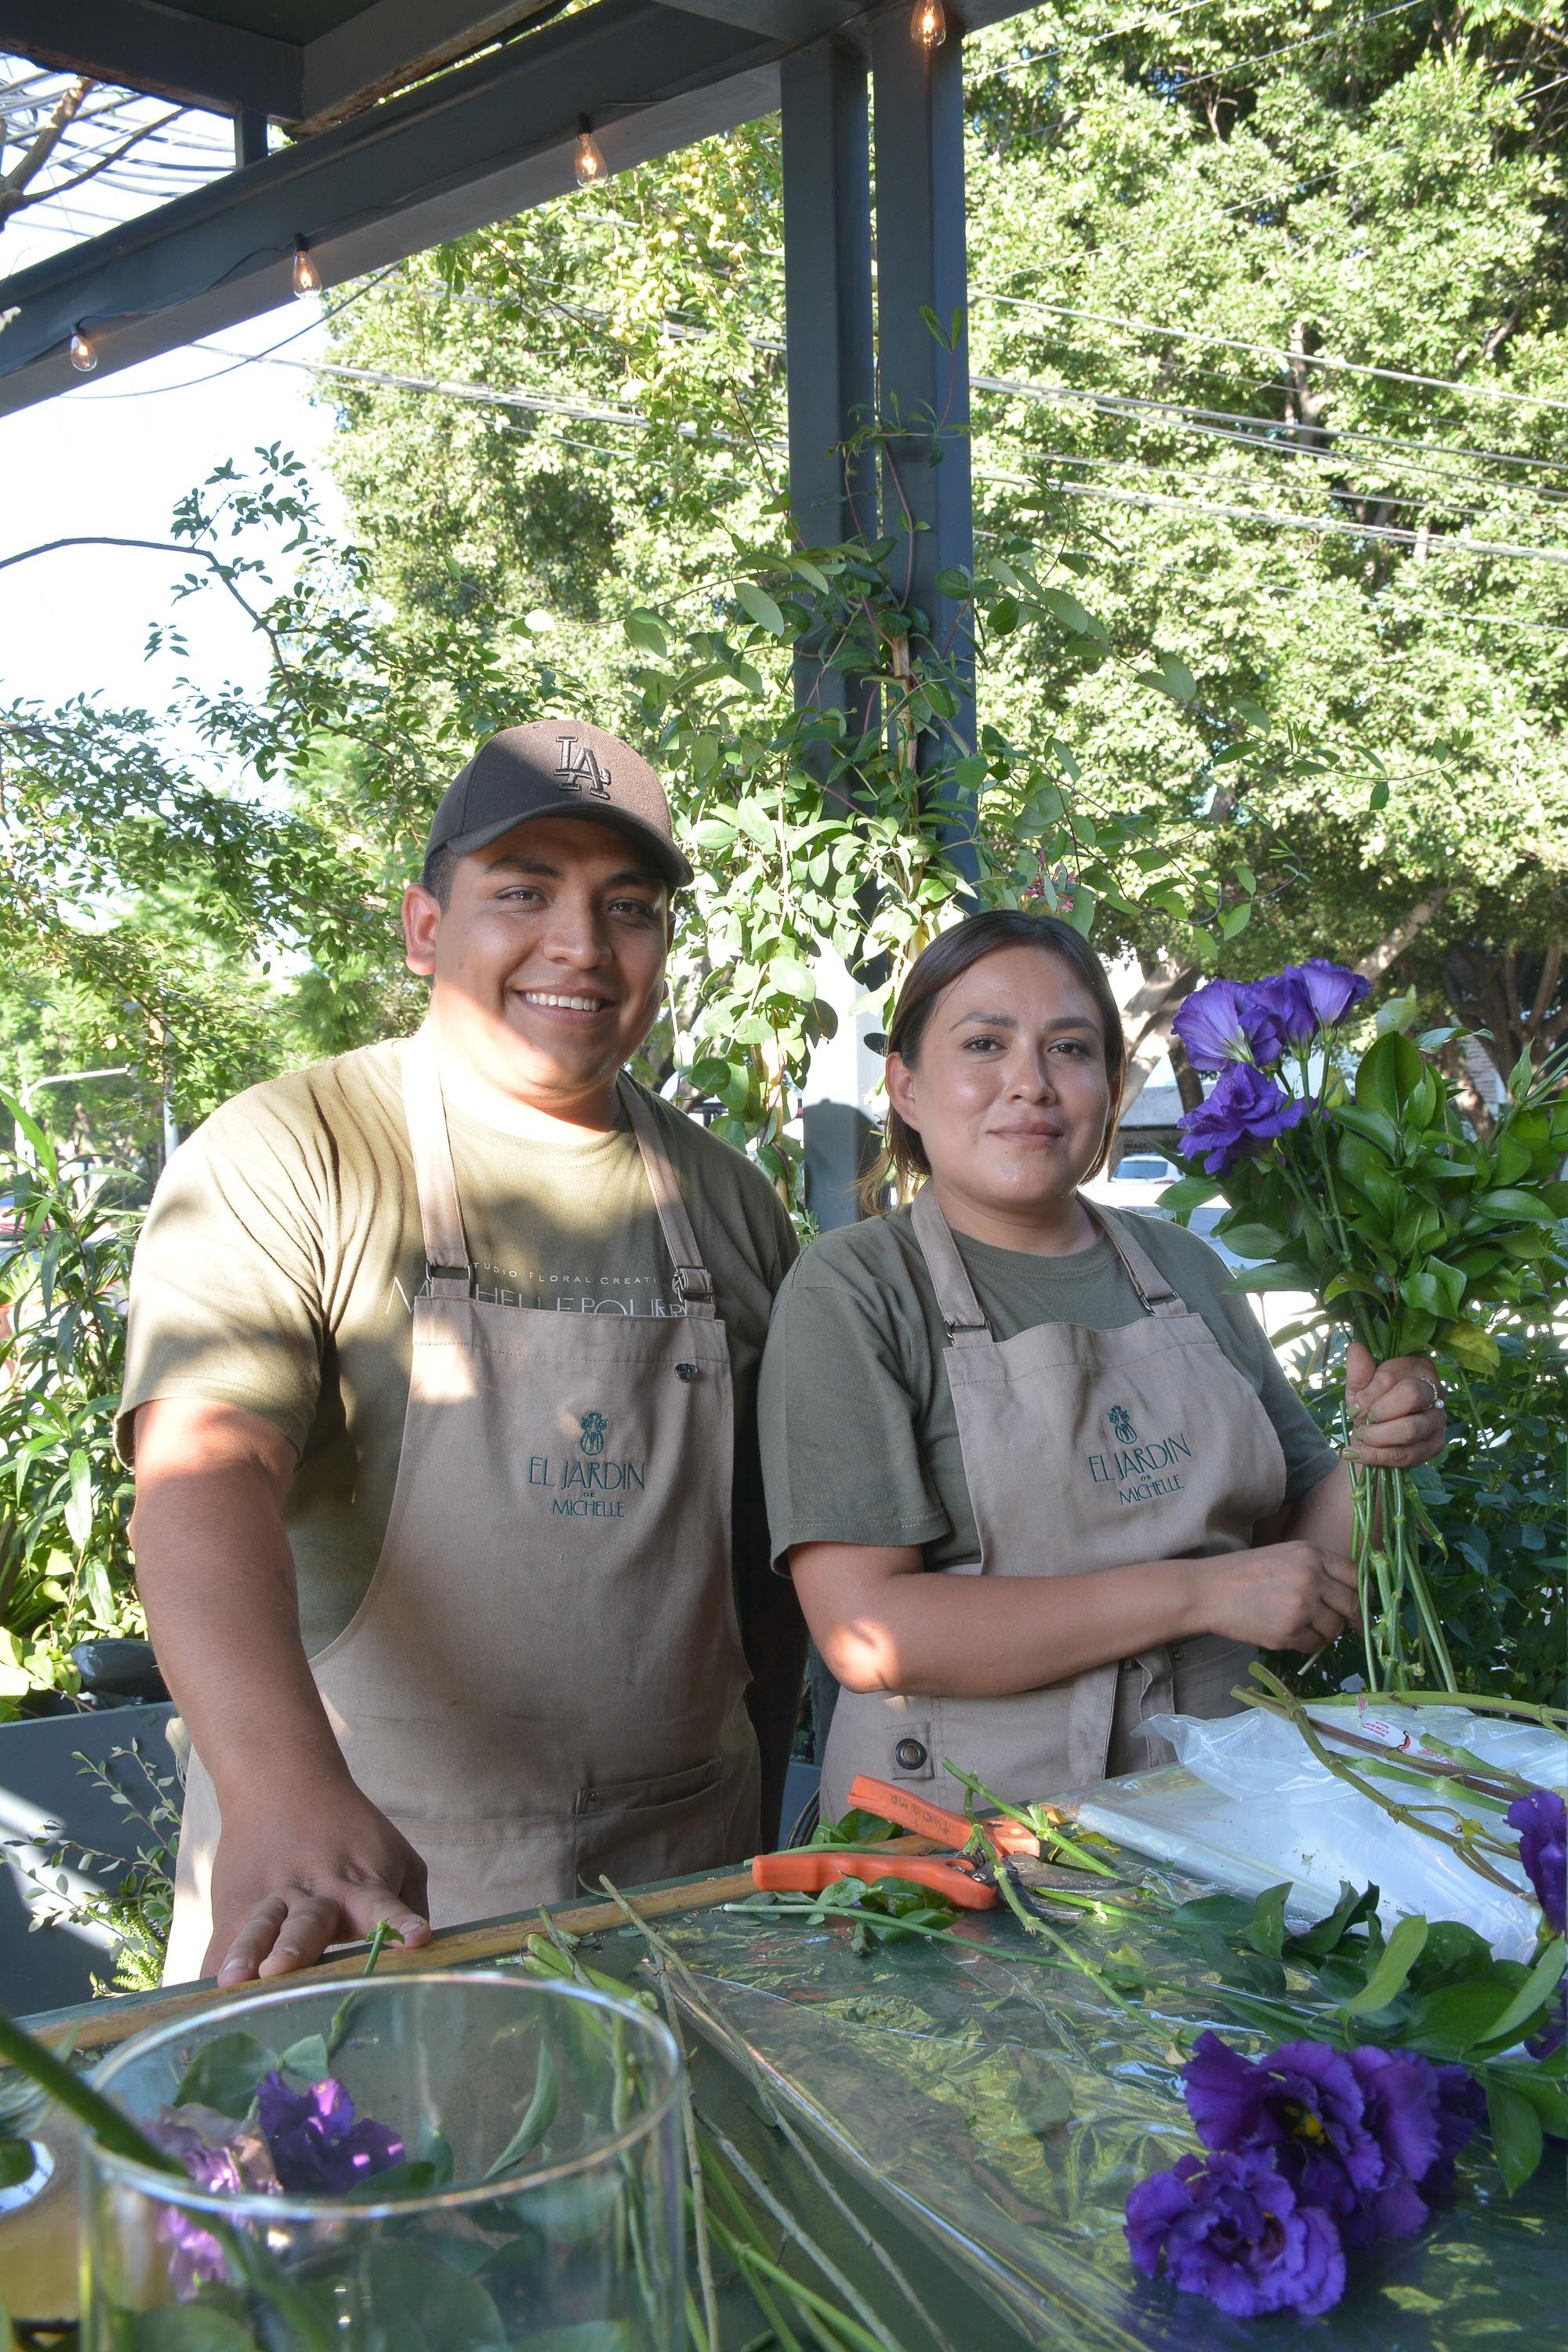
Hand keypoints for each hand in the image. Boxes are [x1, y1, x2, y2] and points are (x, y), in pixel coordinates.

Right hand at [206, 1778, 431, 1985]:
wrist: (281, 1783)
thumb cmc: (350, 1834)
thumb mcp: (395, 1855)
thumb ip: (408, 1905)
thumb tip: (422, 1958)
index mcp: (361, 1883)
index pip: (384, 1904)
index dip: (400, 1922)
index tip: (417, 1940)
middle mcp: (315, 1894)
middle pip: (308, 1922)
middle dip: (297, 1946)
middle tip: (283, 1968)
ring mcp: (270, 1898)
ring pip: (259, 1926)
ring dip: (248, 1951)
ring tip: (235, 1979)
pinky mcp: (235, 1905)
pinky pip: (222, 1943)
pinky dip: (214, 1968)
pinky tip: (205, 1994)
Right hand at [1197, 1540, 1361, 1652]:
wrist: (1209, 1591)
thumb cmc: (1244, 1572)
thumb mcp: (1284, 1555)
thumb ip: (1316, 1568)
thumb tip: (1349, 1591)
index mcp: (1311, 1554)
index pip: (1355, 1575)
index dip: (1361, 1592)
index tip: (1360, 1603)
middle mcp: (1311, 1578)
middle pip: (1352, 1605)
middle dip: (1351, 1618)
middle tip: (1346, 1624)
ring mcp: (1301, 1607)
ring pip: (1334, 1628)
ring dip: (1326, 1632)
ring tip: (1305, 1626)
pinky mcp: (1289, 1632)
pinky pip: (1314, 1645)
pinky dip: (1307, 1644)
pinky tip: (1289, 1634)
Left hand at [1345, 1342, 1446, 1467]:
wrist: (1373, 1440)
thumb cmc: (1369, 1406)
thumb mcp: (1358, 1387)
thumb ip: (1359, 1370)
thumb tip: (1356, 1346)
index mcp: (1417, 1367)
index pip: (1390, 1376)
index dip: (1368, 1393)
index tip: (1355, 1405)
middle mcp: (1435, 1390)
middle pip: (1410, 1395)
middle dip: (1378, 1412)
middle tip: (1362, 1420)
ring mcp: (1438, 1419)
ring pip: (1410, 1428)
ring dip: (1377, 1436)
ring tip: (1360, 1437)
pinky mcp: (1435, 1444)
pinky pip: (1407, 1454)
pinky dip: (1378, 1456)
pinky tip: (1359, 1454)